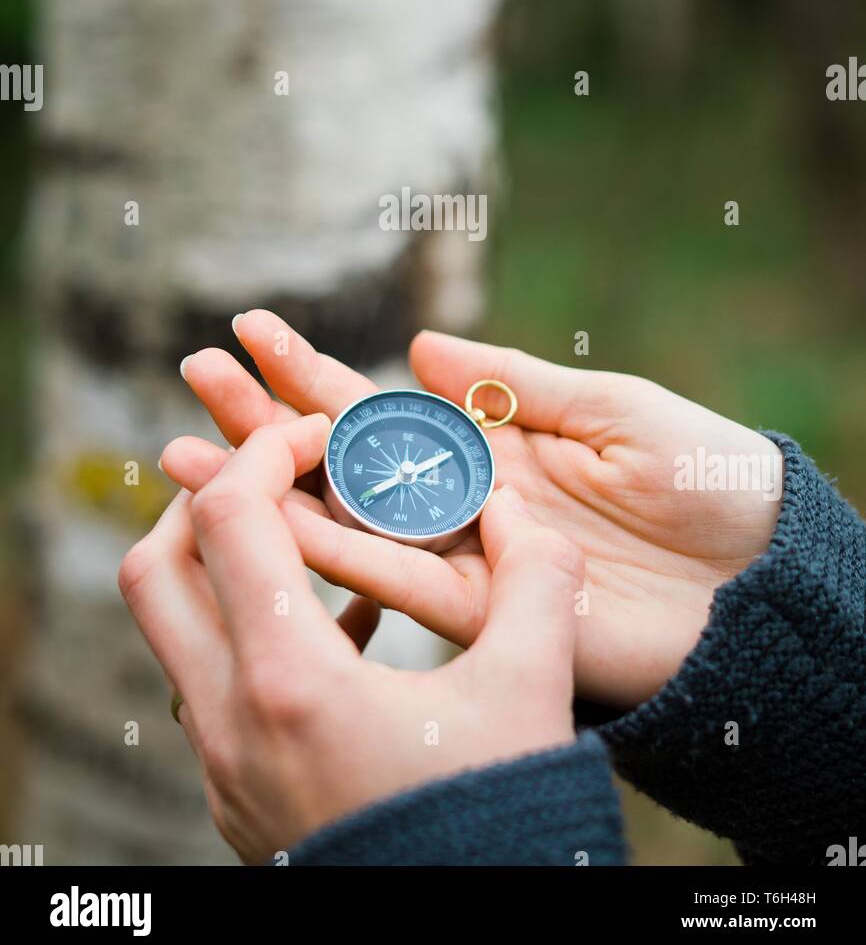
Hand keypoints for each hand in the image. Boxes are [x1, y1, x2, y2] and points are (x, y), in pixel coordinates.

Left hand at [121, 423, 579, 862]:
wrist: (463, 938)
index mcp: (289, 682)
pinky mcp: (239, 799)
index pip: (228, 518)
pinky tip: (349, 631)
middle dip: (208, 503)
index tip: (319, 434)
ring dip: (225, 570)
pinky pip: (215, 690)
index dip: (268, 449)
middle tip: (280, 476)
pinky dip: (255, 636)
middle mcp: (231, 724)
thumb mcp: (532, 691)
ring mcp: (224, 768)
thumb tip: (517, 508)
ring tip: (312, 542)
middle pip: (156, 573)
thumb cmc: (494, 824)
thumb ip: (538, 579)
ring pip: (174, 635)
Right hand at [163, 311, 781, 707]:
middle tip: (192, 373)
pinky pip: (392, 581)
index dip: (315, 369)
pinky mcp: (484, 615)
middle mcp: (462, 502)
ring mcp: (465, 559)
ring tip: (185, 455)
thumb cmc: (700, 476)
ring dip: (264, 490)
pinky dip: (327, 553)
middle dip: (264, 419)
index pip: (384, 403)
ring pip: (344, 523)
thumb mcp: (609, 408)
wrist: (757, 575)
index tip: (253, 329)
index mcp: (491, 444)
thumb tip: (419, 348)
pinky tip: (267, 524)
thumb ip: (510, 386)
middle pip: (341, 458)